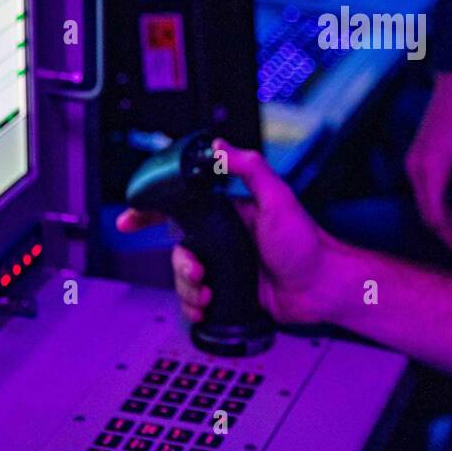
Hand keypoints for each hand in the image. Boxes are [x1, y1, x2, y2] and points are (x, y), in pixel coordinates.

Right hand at [117, 140, 342, 325]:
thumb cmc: (307, 243)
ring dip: (188, 287)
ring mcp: (226, 268)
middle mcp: (224, 240)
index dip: (152, 212)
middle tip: (197, 270)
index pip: (184, 207)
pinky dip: (194, 305)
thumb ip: (250, 168)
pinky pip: (196, 300)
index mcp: (230, 214)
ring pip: (183, 278)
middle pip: (177, 250)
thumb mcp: (277, 198)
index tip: (130, 218)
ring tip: (208, 291)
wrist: (322, 288)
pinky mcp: (229, 294)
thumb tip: (220, 145)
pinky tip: (208, 305)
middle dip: (180, 264)